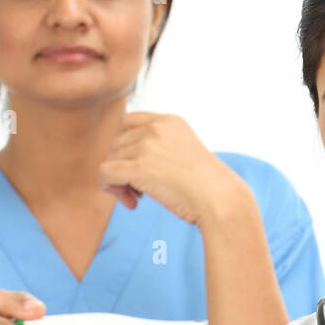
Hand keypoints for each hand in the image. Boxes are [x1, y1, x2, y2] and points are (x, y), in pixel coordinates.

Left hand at [96, 112, 251, 224]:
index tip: (141, 168)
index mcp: (169, 121)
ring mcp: (146, 146)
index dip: (127, 147)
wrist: (220, 199)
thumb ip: (160, 149)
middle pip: (116, 144)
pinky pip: (104, 173)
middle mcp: (155, 128)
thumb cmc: (208, 187)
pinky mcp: (139, 167)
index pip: (128, 122)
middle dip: (123, 168)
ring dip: (119, 182)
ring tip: (138, 198)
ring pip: (110, 160)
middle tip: (140, 191)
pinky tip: (131, 203)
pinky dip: (110, 189)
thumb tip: (126, 165)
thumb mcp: (185, 154)